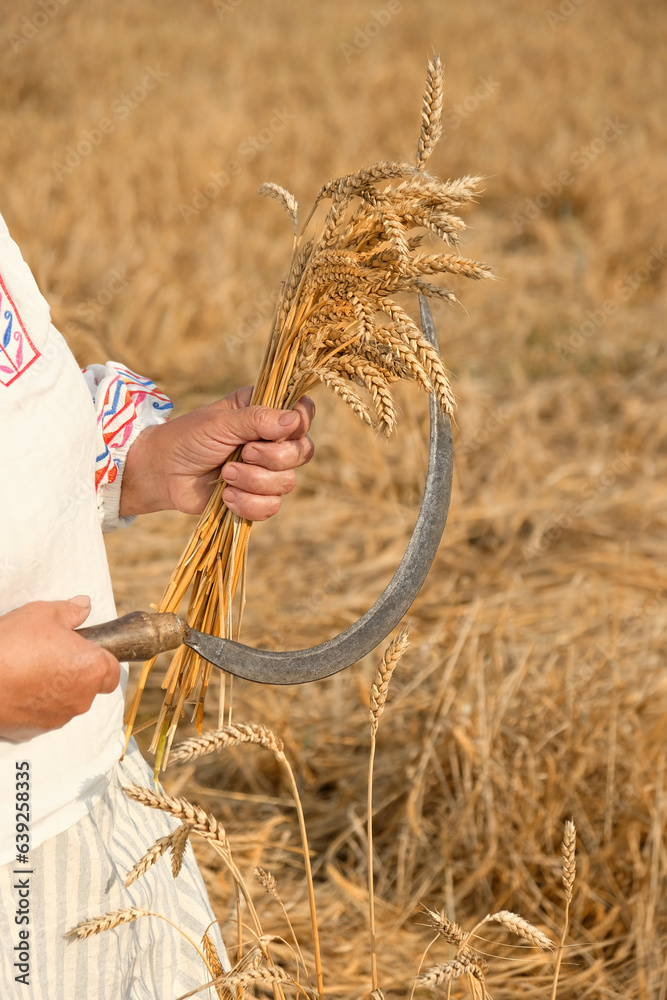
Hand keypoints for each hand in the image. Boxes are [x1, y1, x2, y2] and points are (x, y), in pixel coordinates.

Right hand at [0, 597, 119, 741]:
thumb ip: (71, 611)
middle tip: (52, 655)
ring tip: (30, 670)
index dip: (101, 659)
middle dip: (76, 672)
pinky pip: (42, 714)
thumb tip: (84, 606)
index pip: (112, 671)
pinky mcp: (35, 731)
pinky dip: (35, 704)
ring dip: (56, 689)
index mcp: (92, 669)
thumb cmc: (13, 643)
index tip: (84, 650)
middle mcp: (81, 698)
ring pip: (66, 702)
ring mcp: (58, 717)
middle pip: (89, 687)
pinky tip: (18, 687)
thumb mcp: (44, 614)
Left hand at [119, 387, 314, 520]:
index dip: (301, 423)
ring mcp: (266, 472)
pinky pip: (271, 507)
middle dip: (272, 457)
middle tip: (243, 452)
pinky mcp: (256, 498)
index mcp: (265, 413)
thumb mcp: (220, 422)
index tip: (282, 429)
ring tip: (225, 475)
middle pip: (302, 452)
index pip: (303, 414)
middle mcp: (271, 441)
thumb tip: (294, 421)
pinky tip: (227, 497)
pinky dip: (247, 503)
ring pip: (287, 483)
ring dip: (253, 481)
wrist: (162, 473)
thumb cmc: (187, 438)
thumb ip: (257, 419)